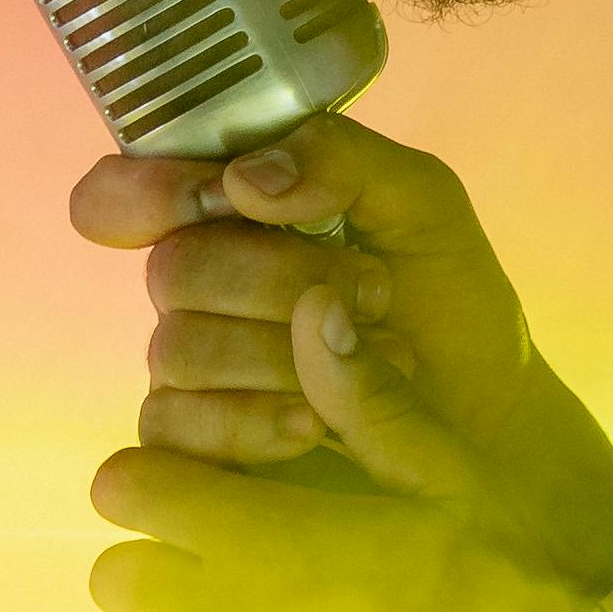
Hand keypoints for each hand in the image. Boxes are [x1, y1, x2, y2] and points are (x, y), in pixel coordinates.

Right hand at [64, 113, 612, 599]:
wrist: (489, 429)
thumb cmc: (449, 309)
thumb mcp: (420, 204)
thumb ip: (339, 157)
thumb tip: (242, 179)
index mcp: (227, 216)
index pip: (122, 192)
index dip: (148, 191)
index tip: (220, 198)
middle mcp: (195, 290)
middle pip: (172, 270)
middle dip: (280, 280)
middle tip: (375, 291)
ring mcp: (187, 372)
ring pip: (177, 351)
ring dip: (286, 356)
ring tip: (374, 359)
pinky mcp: (191, 454)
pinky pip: (175, 428)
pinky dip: (253, 422)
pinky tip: (318, 422)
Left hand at [88, 447, 612, 611]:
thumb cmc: (517, 598)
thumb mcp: (456, 484)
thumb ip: (368, 403)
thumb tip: (312, 306)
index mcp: (272, 538)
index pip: (129, 490)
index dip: (155, 485)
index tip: (192, 492)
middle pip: (119, 580)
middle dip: (158, 567)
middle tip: (222, 571)